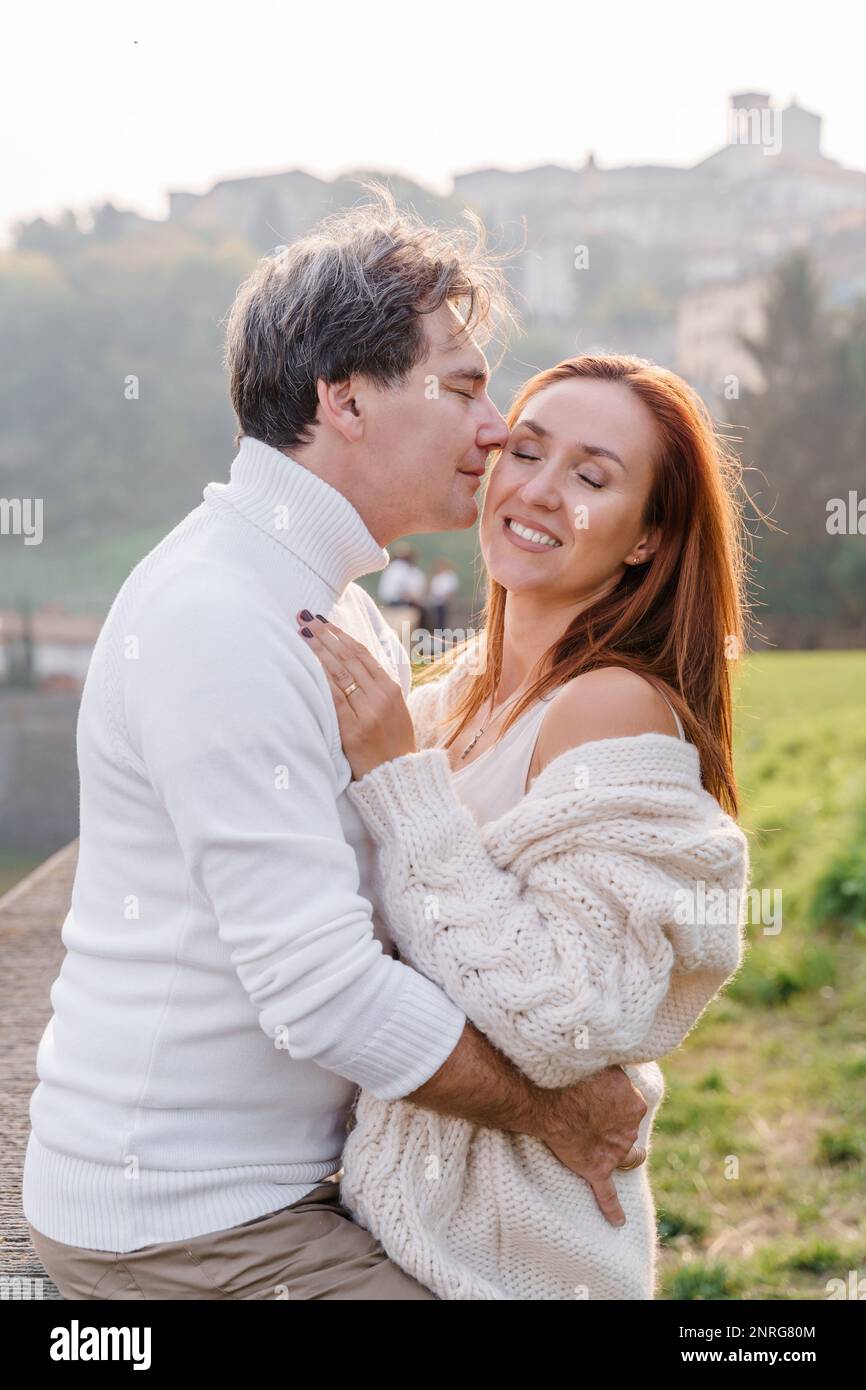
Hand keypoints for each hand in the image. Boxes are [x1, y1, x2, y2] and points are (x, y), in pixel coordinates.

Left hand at [296, 612, 416, 779]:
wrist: (398, 777)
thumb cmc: (392, 745)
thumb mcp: (393, 711)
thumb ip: (376, 689)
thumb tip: (352, 666)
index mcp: (390, 688)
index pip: (362, 653)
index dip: (341, 635)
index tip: (324, 621)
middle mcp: (381, 696)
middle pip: (348, 657)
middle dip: (325, 635)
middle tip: (305, 618)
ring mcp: (368, 712)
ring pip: (340, 673)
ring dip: (319, 650)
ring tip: (302, 634)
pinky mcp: (354, 729)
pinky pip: (334, 699)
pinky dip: (320, 679)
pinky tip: (307, 665)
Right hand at [539, 1066, 648, 1226]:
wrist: (547, 1097)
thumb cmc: (571, 1072)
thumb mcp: (598, 1058)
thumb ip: (610, 1060)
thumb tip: (613, 1049)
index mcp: (633, 1102)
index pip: (632, 1100)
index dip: (620, 1097)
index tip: (606, 1092)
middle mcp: (628, 1129)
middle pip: (629, 1126)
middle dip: (620, 1123)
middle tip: (601, 1114)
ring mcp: (613, 1151)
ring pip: (628, 1157)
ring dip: (629, 1156)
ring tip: (634, 1157)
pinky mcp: (595, 1169)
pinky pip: (607, 1195)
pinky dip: (613, 1209)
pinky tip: (618, 1221)